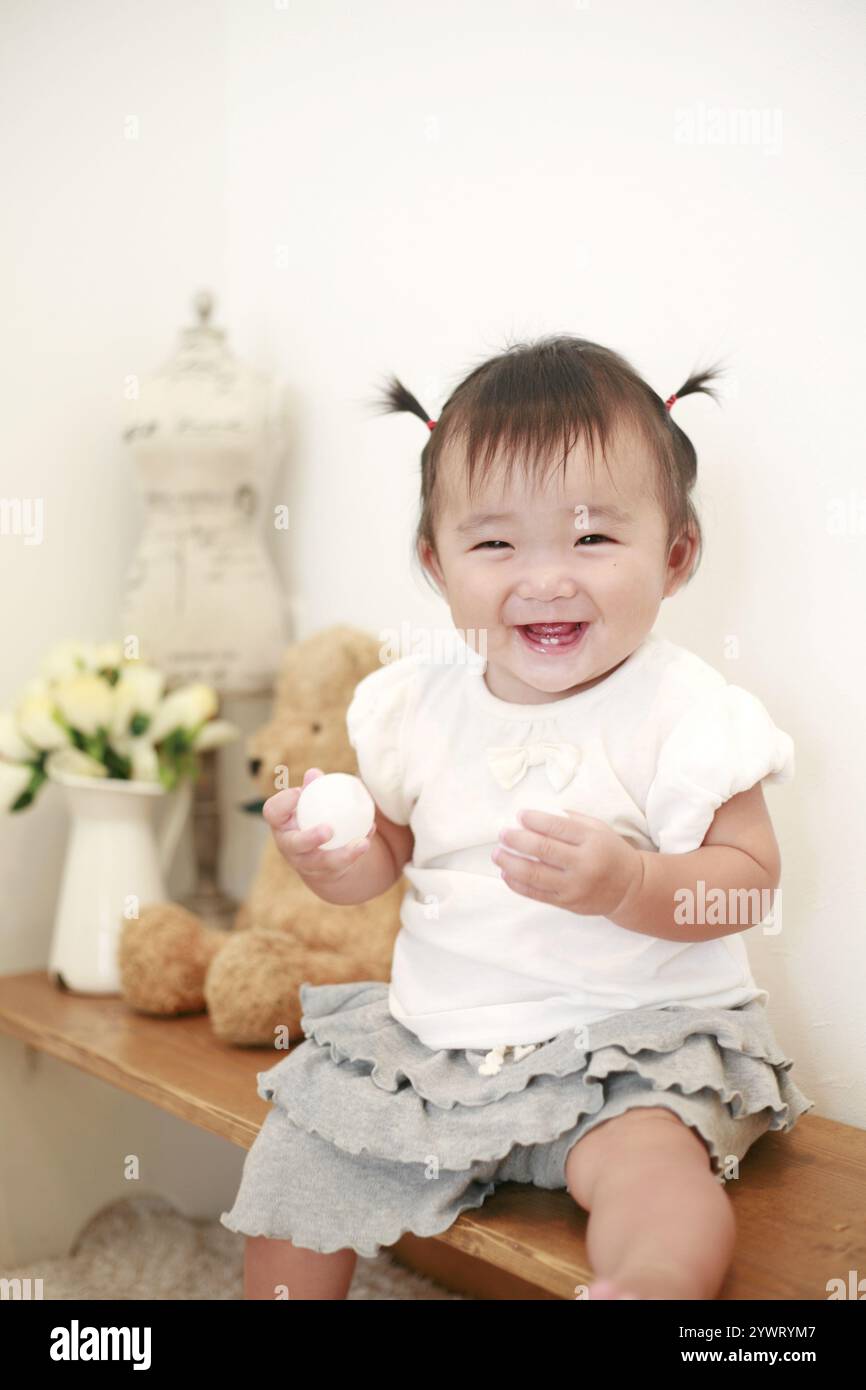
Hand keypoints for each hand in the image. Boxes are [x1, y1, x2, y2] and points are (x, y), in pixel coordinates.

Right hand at [263, 767, 376, 881]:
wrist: (318, 853)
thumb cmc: (312, 816)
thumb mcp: (310, 803)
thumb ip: (313, 788)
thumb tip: (314, 773)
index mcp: (281, 824)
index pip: (272, 812)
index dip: (282, 803)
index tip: (298, 792)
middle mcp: (289, 846)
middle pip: (294, 844)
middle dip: (309, 838)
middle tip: (328, 829)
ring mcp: (306, 863)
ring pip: (323, 862)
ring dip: (344, 854)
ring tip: (362, 843)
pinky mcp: (325, 873)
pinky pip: (343, 864)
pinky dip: (357, 851)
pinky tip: (368, 838)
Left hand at [491, 807, 644, 917]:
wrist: (630, 888)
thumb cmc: (610, 852)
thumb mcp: (598, 829)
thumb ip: (571, 820)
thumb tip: (536, 816)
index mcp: (592, 841)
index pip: (557, 828)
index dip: (535, 820)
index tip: (519, 815)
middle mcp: (583, 864)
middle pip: (543, 850)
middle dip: (517, 840)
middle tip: (502, 833)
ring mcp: (574, 886)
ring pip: (535, 875)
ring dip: (510, 862)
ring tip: (497, 853)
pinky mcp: (567, 903)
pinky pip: (536, 894)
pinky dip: (517, 884)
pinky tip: (505, 873)